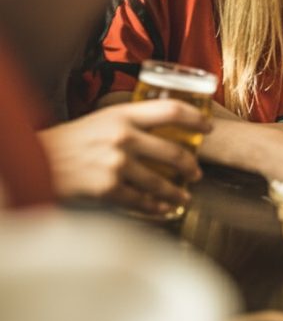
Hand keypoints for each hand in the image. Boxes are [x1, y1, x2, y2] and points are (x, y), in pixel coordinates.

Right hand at [38, 100, 210, 205]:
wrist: (36, 160)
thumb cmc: (69, 140)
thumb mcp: (100, 120)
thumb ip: (128, 124)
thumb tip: (160, 131)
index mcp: (122, 115)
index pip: (171, 110)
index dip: (196, 118)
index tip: (209, 127)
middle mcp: (123, 137)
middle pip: (174, 152)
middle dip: (190, 166)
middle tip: (196, 173)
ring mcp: (116, 163)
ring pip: (161, 182)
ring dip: (177, 192)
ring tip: (184, 196)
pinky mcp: (108, 188)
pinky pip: (141, 201)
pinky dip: (156, 207)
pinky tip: (163, 209)